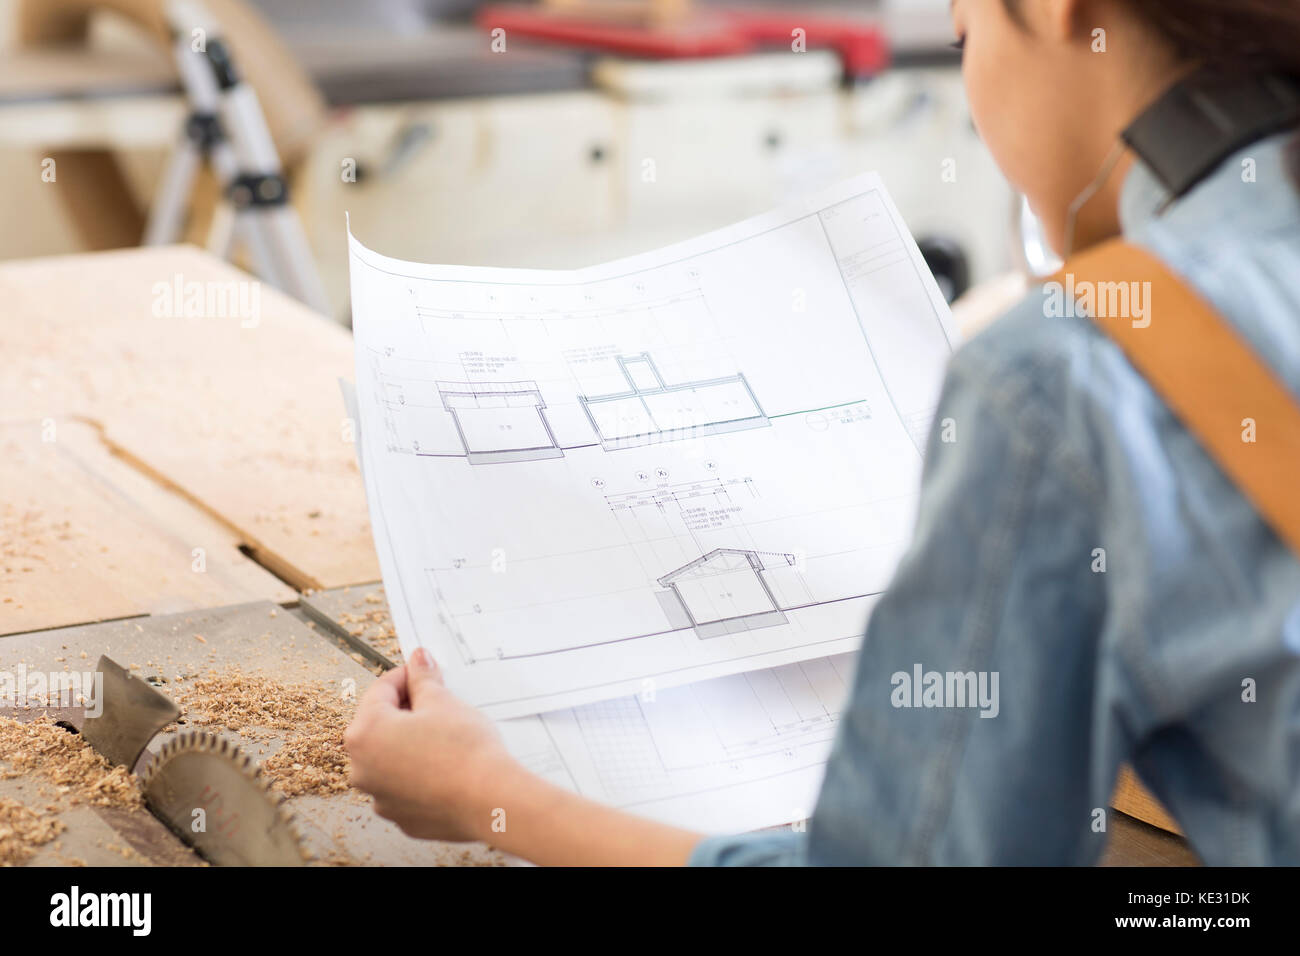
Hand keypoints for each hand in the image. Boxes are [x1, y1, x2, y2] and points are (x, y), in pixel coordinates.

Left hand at [344, 647, 514, 841]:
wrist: (490, 800)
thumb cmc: (464, 752)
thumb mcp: (443, 702)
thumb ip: (423, 679)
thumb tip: (418, 661)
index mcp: (365, 733)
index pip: (380, 690)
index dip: (405, 676)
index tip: (422, 673)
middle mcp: (362, 768)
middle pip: (380, 726)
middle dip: (407, 711)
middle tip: (437, 703)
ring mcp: (379, 797)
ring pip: (391, 758)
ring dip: (410, 744)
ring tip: (444, 737)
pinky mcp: (401, 817)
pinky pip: (404, 786)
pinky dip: (419, 774)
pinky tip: (444, 766)